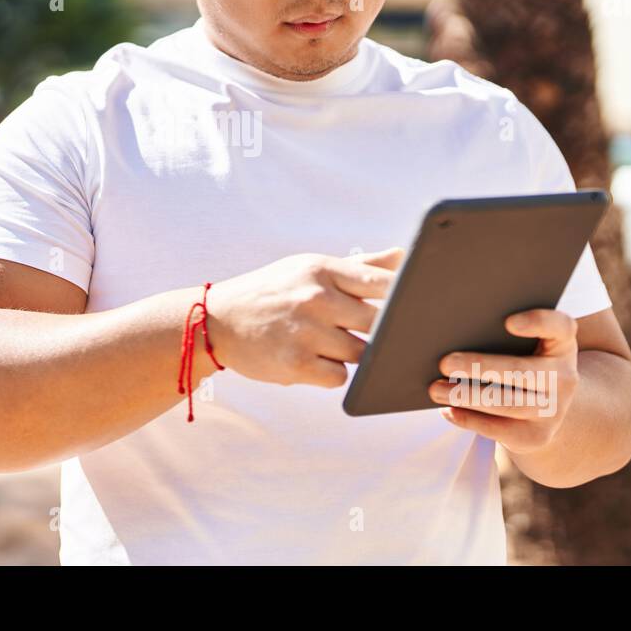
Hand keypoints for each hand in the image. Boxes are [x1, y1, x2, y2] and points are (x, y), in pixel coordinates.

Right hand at [207, 248, 403, 387]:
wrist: (218, 320)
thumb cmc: (272, 290)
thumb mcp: (308, 268)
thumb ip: (359, 266)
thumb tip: (402, 254)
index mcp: (322, 270)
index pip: (381, 281)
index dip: (404, 295)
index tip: (412, 304)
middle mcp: (315, 298)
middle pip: (378, 322)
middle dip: (379, 331)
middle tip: (364, 330)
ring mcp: (306, 332)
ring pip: (362, 353)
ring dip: (352, 352)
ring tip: (326, 341)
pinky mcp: (296, 364)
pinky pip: (339, 376)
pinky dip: (332, 372)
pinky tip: (313, 359)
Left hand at [426, 308, 579, 453]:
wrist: (546, 410)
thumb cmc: (524, 364)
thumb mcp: (527, 347)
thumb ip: (502, 336)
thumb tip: (454, 333)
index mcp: (562, 344)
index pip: (560, 327)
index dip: (537, 322)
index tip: (508, 322)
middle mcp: (565, 377)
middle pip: (522, 371)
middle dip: (480, 366)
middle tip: (445, 363)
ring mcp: (554, 410)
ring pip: (507, 403)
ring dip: (467, 396)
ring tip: (436, 389)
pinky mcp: (537, 436)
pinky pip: (499, 429)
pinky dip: (470, 419)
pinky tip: (448, 410)